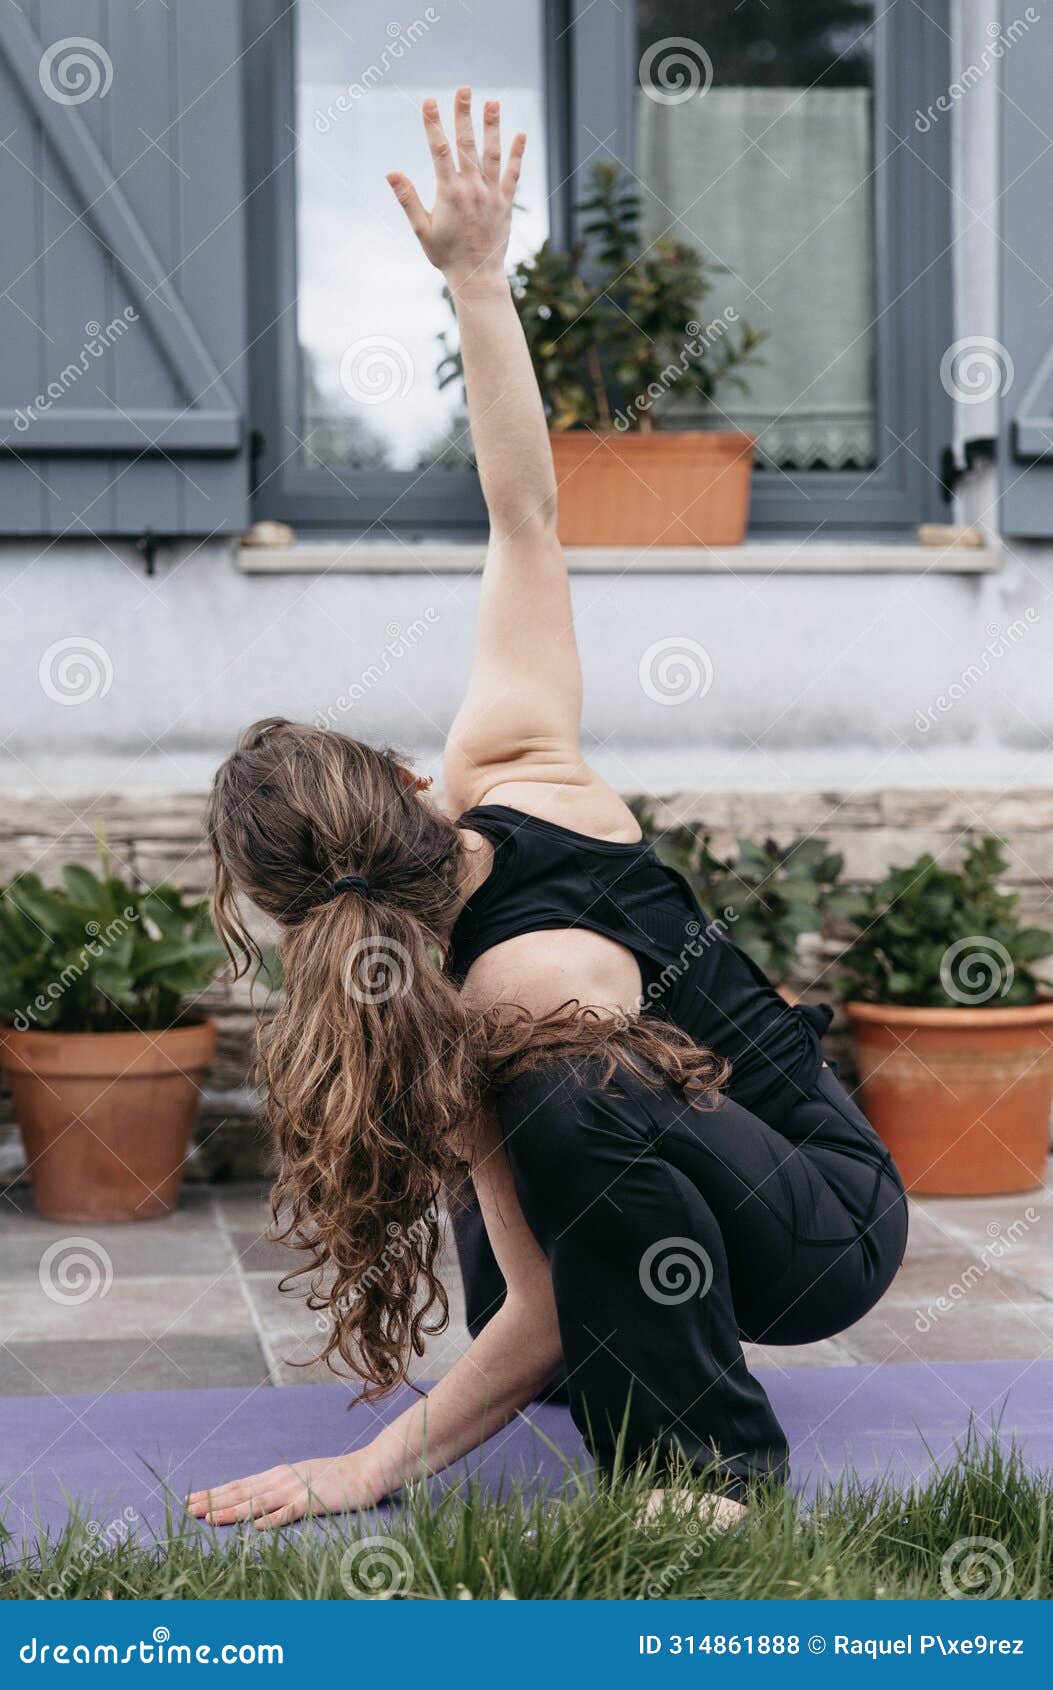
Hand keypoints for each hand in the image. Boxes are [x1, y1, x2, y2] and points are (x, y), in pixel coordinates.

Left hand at [187, 1450, 380, 1529]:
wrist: (366, 1470)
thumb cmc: (335, 1478)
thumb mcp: (302, 1479)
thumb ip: (280, 1490)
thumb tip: (258, 1505)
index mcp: (277, 1475)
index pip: (239, 1485)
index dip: (215, 1493)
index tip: (192, 1499)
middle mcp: (281, 1480)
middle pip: (241, 1492)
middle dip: (213, 1500)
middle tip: (188, 1508)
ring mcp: (295, 1489)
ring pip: (256, 1503)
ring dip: (231, 1511)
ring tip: (208, 1518)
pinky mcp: (312, 1501)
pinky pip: (288, 1513)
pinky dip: (271, 1520)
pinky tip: (255, 1528)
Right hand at [386, 87, 525, 290]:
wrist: (477, 277)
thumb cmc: (445, 256)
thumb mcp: (421, 229)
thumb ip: (408, 199)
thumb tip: (391, 173)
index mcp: (449, 193)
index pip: (440, 151)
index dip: (433, 125)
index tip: (429, 102)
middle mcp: (472, 189)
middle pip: (467, 144)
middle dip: (463, 114)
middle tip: (463, 89)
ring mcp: (492, 195)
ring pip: (492, 154)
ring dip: (492, 126)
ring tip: (492, 102)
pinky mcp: (506, 203)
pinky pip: (514, 175)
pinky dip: (517, 155)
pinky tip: (521, 134)